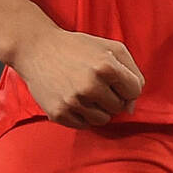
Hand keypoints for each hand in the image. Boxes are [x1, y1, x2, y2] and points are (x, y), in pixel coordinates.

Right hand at [11, 23, 145, 127]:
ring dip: (98, 108)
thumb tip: (131, 108)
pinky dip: (82, 115)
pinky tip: (73, 98)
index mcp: (106, 66)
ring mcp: (73, 101)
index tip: (114, 77)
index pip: (134, 91)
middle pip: (119, 107)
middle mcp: (90, 86)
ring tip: (85, 90)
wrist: (37, 48)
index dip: (126, 85)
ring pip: (103, 120)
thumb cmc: (77, 47)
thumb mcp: (110, 47)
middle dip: (112, 96)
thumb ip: (132, 72)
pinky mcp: (59, 113)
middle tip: (95, 81)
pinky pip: (84, 125)